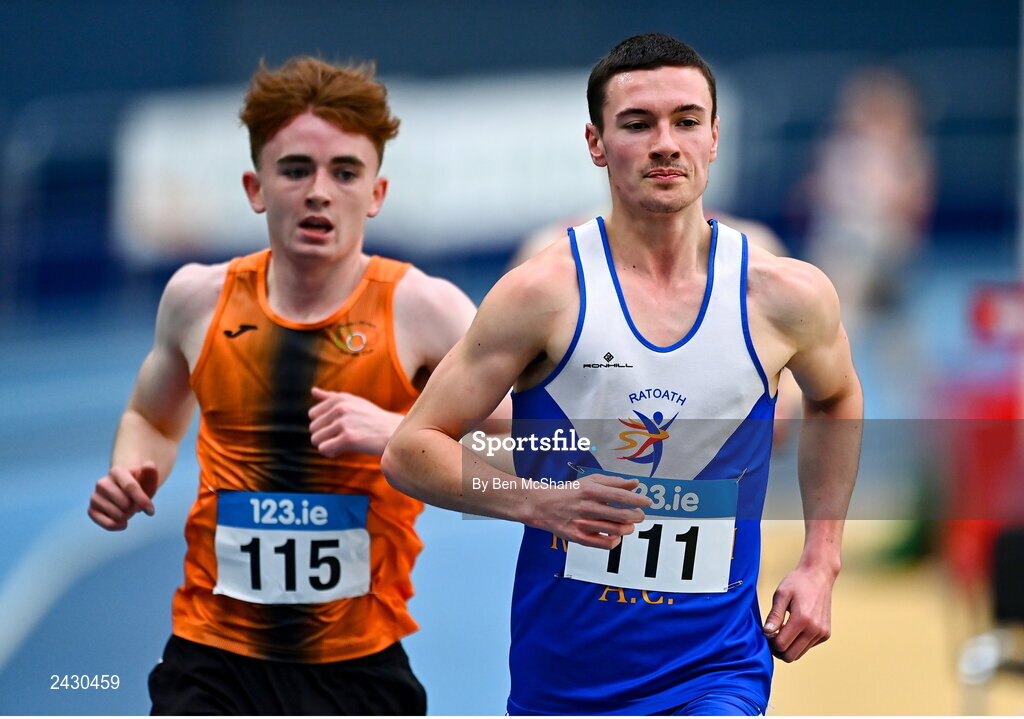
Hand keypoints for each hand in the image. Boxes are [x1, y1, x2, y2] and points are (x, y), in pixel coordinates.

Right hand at [88, 462, 158, 530]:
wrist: (127, 492)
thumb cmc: (140, 485)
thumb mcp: (148, 479)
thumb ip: (151, 472)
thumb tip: (149, 465)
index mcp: (117, 471)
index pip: (130, 487)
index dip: (142, 500)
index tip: (151, 511)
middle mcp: (102, 483)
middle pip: (125, 504)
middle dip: (135, 508)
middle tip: (135, 503)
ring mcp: (95, 496)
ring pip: (118, 515)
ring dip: (128, 516)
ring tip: (127, 508)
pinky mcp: (91, 510)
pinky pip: (108, 524)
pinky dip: (119, 526)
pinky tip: (123, 521)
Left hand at [309, 387, 401, 456]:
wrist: (394, 432)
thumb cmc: (373, 419)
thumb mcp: (353, 402)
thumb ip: (331, 397)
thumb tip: (313, 390)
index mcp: (339, 399)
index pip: (312, 414)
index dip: (322, 424)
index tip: (336, 428)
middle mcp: (340, 408)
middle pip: (313, 428)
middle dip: (323, 436)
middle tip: (340, 438)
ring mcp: (344, 423)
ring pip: (316, 439)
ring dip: (326, 445)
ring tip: (340, 445)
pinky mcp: (348, 438)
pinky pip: (324, 449)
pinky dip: (330, 453)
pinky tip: (340, 451)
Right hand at [525, 473, 651, 548]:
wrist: (544, 506)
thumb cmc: (571, 492)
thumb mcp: (591, 481)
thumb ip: (614, 482)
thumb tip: (635, 484)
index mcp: (591, 490)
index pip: (621, 496)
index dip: (639, 500)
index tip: (648, 502)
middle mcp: (588, 507)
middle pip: (622, 515)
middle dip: (637, 516)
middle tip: (640, 515)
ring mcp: (583, 524)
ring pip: (616, 530)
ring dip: (628, 528)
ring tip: (629, 525)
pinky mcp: (579, 537)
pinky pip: (605, 544)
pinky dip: (616, 540)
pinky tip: (616, 535)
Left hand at [763, 564, 835, 661]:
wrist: (819, 575)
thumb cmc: (797, 583)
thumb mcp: (781, 595)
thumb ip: (774, 615)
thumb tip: (766, 632)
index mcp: (802, 619)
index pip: (781, 645)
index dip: (770, 642)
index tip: (766, 632)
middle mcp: (815, 629)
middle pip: (791, 656)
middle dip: (777, 650)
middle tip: (771, 636)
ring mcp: (822, 633)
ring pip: (799, 654)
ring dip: (788, 647)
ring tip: (782, 630)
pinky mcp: (825, 634)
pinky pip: (807, 647)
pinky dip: (798, 643)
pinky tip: (794, 628)